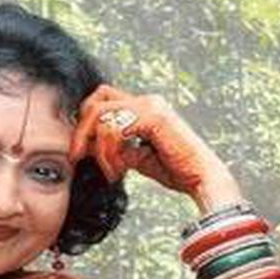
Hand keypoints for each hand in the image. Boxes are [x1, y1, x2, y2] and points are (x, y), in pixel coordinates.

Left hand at [68, 85, 241, 210]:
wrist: (201, 179)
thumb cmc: (175, 170)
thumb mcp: (136, 157)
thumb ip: (115, 147)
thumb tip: (84, 146)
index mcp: (144, 107)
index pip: (102, 100)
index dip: (86, 123)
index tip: (80, 151)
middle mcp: (147, 101)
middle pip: (96, 100)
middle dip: (81, 129)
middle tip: (77, 156)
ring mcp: (151, 106)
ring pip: (101, 114)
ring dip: (98, 147)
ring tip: (111, 171)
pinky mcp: (153, 117)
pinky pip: (114, 128)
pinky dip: (109, 151)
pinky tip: (119, 170)